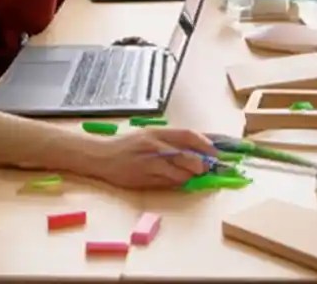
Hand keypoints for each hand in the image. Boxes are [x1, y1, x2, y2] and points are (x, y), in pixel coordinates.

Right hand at [87, 128, 217, 188]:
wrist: (100, 156)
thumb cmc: (126, 145)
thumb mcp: (148, 135)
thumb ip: (169, 141)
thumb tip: (196, 147)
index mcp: (157, 132)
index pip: (187, 135)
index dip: (205, 143)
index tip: (216, 151)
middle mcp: (154, 145)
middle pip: (186, 155)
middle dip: (202, 163)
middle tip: (208, 168)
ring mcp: (149, 162)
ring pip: (178, 172)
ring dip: (190, 176)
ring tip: (194, 176)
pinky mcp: (143, 178)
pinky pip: (166, 182)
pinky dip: (177, 183)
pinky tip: (179, 181)